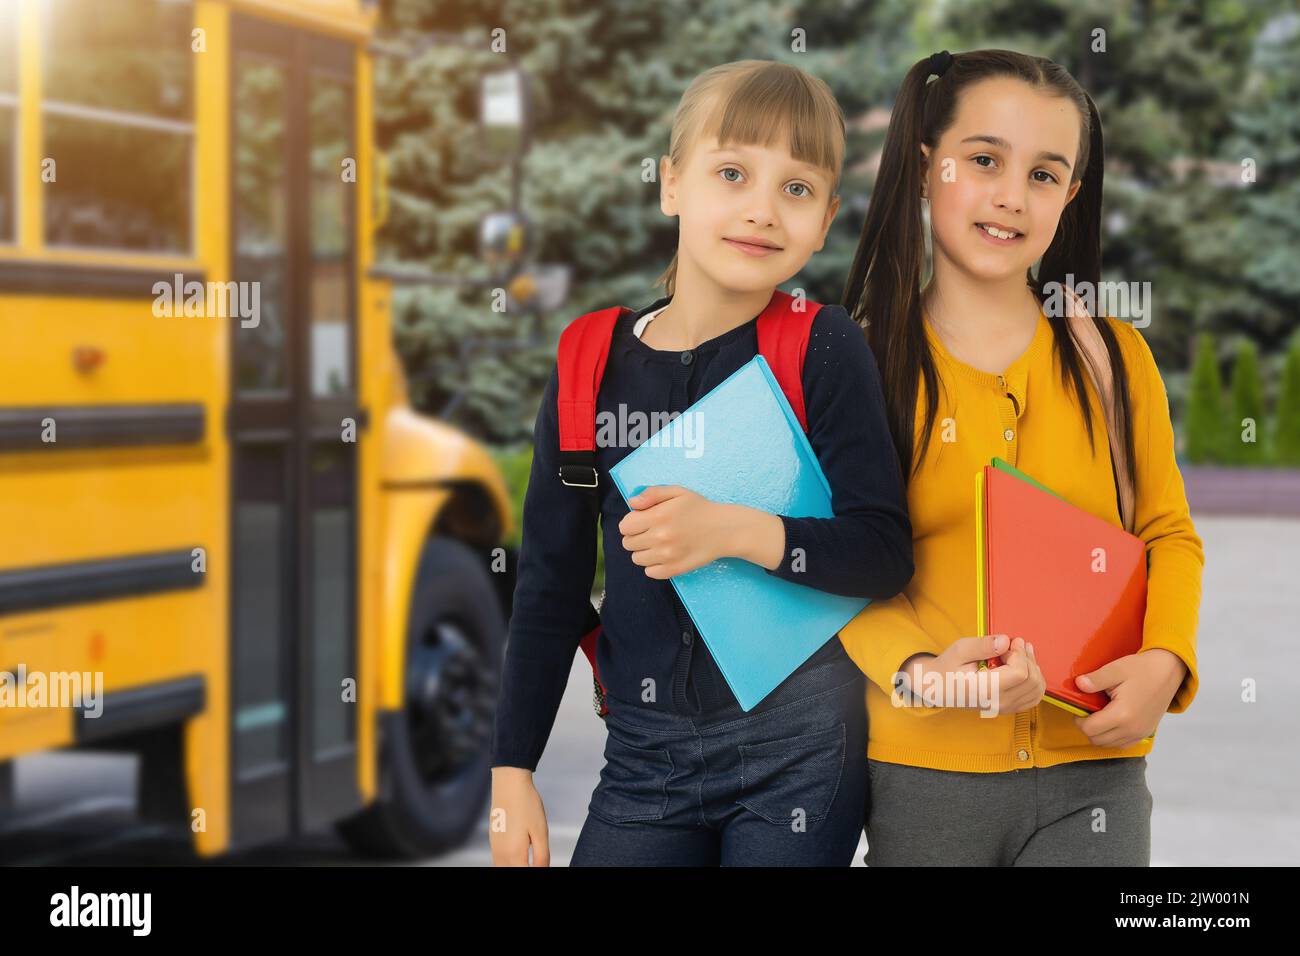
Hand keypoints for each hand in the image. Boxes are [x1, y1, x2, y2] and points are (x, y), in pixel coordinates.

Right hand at [489, 767, 549, 866]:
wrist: (509, 784)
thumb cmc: (526, 804)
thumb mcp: (541, 831)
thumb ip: (542, 856)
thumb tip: (543, 870)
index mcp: (514, 854)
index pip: (524, 875)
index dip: (535, 873)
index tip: (542, 867)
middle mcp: (501, 854)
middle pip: (512, 873)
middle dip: (524, 870)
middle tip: (537, 864)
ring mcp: (494, 848)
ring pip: (502, 869)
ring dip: (515, 868)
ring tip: (528, 862)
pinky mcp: (493, 841)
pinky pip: (498, 862)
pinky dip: (508, 865)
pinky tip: (518, 859)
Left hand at [619, 485, 778, 578]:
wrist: (724, 529)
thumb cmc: (699, 508)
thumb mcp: (677, 492)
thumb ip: (651, 494)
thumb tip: (632, 504)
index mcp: (657, 516)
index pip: (624, 527)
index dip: (631, 523)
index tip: (641, 521)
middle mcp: (660, 537)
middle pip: (628, 544)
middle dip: (636, 536)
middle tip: (651, 531)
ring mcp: (667, 556)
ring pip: (637, 559)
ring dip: (644, 551)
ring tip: (658, 543)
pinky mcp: (674, 569)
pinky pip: (650, 572)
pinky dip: (653, 565)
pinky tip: (665, 555)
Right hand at [902, 635, 1045, 714]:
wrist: (937, 688)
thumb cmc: (947, 668)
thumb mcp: (959, 650)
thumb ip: (983, 645)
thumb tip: (1006, 641)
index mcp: (985, 690)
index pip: (1020, 673)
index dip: (1019, 653)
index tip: (1009, 642)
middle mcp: (998, 703)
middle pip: (1032, 680)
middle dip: (1027, 658)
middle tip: (1013, 645)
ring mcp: (1005, 708)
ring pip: (1037, 689)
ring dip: (1033, 667)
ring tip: (1019, 653)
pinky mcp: (1009, 708)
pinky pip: (1034, 696)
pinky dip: (1034, 680)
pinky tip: (1022, 667)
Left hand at [1072, 648, 1186, 747]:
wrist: (1168, 670)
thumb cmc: (1143, 668)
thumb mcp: (1116, 669)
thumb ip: (1095, 680)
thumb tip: (1078, 685)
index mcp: (1122, 714)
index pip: (1089, 729)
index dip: (1079, 719)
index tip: (1080, 708)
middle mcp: (1132, 729)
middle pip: (1097, 740)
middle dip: (1087, 727)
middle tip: (1088, 710)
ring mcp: (1140, 733)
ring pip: (1109, 745)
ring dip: (1100, 733)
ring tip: (1100, 714)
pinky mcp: (1146, 733)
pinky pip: (1123, 744)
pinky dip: (1113, 737)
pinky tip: (1112, 721)